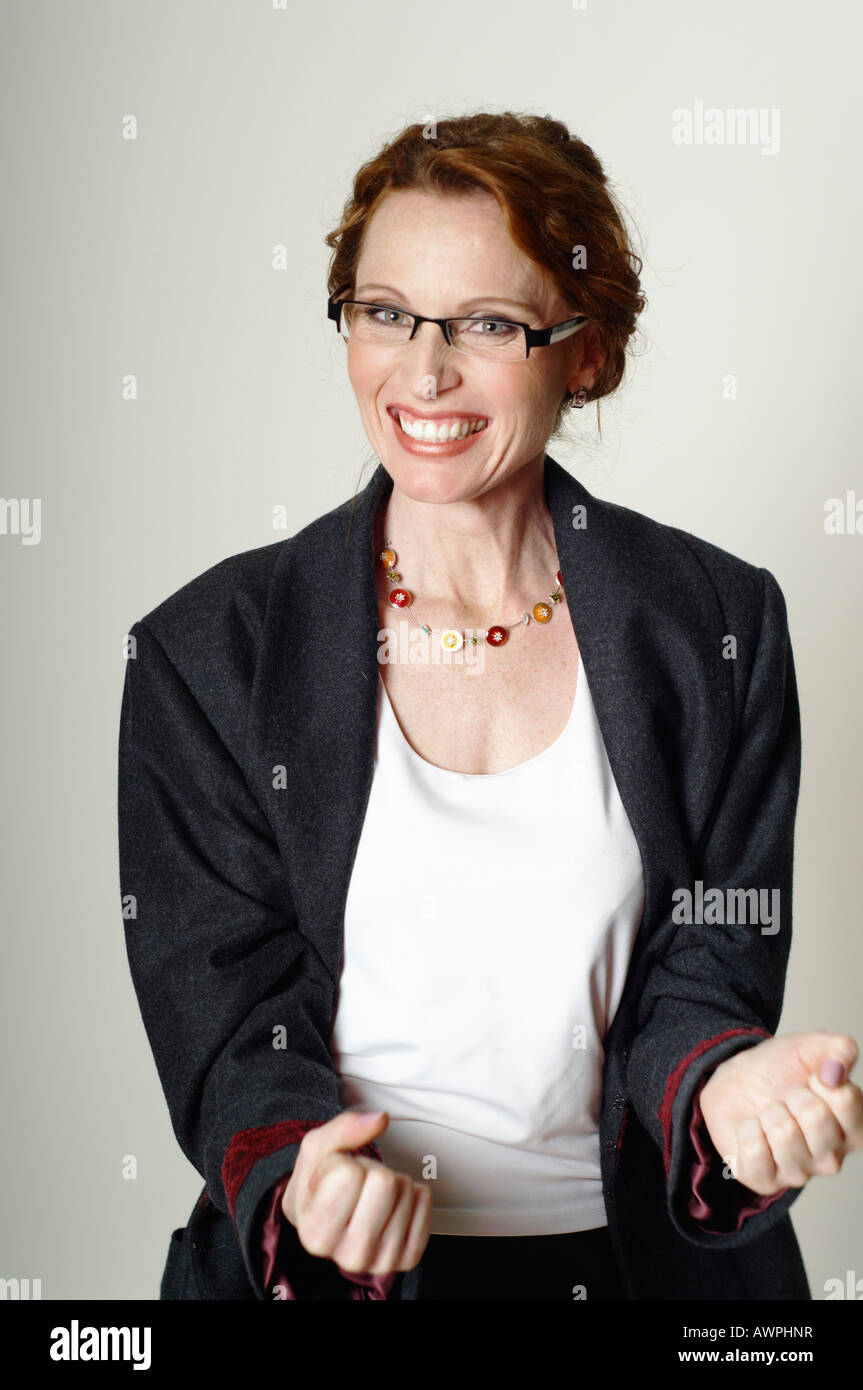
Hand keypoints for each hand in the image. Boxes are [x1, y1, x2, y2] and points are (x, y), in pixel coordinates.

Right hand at [281, 1110, 432, 1274]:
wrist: (326, 1218)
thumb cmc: (320, 1183)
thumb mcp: (317, 1148)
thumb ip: (344, 1128)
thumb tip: (381, 1119)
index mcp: (316, 1234)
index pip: (348, 1176)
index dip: (342, 1163)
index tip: (334, 1177)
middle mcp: (349, 1256)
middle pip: (384, 1183)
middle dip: (372, 1170)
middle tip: (358, 1184)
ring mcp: (381, 1261)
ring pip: (406, 1190)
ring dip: (391, 1181)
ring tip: (371, 1195)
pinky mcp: (408, 1257)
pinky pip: (425, 1201)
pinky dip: (411, 1192)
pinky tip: (391, 1204)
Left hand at [699, 1030, 862, 1195]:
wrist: (737, 1082)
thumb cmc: (780, 1071)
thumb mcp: (811, 1047)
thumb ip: (837, 1048)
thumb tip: (837, 1069)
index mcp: (853, 1128)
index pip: (846, 1098)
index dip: (820, 1077)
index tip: (813, 1079)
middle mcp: (832, 1158)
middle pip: (816, 1116)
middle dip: (793, 1095)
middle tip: (786, 1098)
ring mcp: (799, 1173)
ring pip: (783, 1132)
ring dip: (769, 1112)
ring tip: (769, 1114)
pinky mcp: (765, 1182)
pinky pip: (755, 1150)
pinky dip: (747, 1129)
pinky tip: (753, 1130)